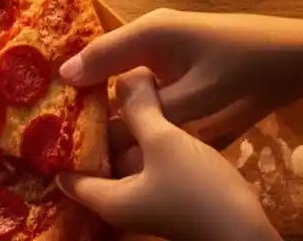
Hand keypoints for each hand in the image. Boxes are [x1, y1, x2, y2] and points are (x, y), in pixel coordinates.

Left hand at [57, 69, 278, 240]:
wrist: (247, 230)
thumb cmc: (198, 190)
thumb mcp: (164, 141)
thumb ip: (139, 110)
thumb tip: (122, 77)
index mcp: (109, 199)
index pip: (69, 175)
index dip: (61, 145)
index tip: (55, 111)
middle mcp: (124, 204)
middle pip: (100, 165)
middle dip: (96, 131)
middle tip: (86, 92)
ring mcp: (150, 202)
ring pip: (127, 162)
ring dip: (125, 134)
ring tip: (116, 94)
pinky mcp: (172, 195)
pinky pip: (149, 165)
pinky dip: (146, 143)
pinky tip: (153, 115)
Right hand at [59, 9, 302, 151]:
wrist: (296, 57)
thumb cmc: (245, 72)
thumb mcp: (195, 103)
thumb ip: (148, 120)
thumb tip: (107, 143)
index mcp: (150, 33)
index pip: (95, 57)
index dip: (71, 85)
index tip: (47, 113)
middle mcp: (153, 33)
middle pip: (107, 66)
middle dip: (89, 97)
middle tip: (69, 132)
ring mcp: (169, 44)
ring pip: (127, 75)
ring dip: (114, 102)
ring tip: (95, 136)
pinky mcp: (182, 59)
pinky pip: (148, 80)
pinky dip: (137, 101)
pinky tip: (133, 127)